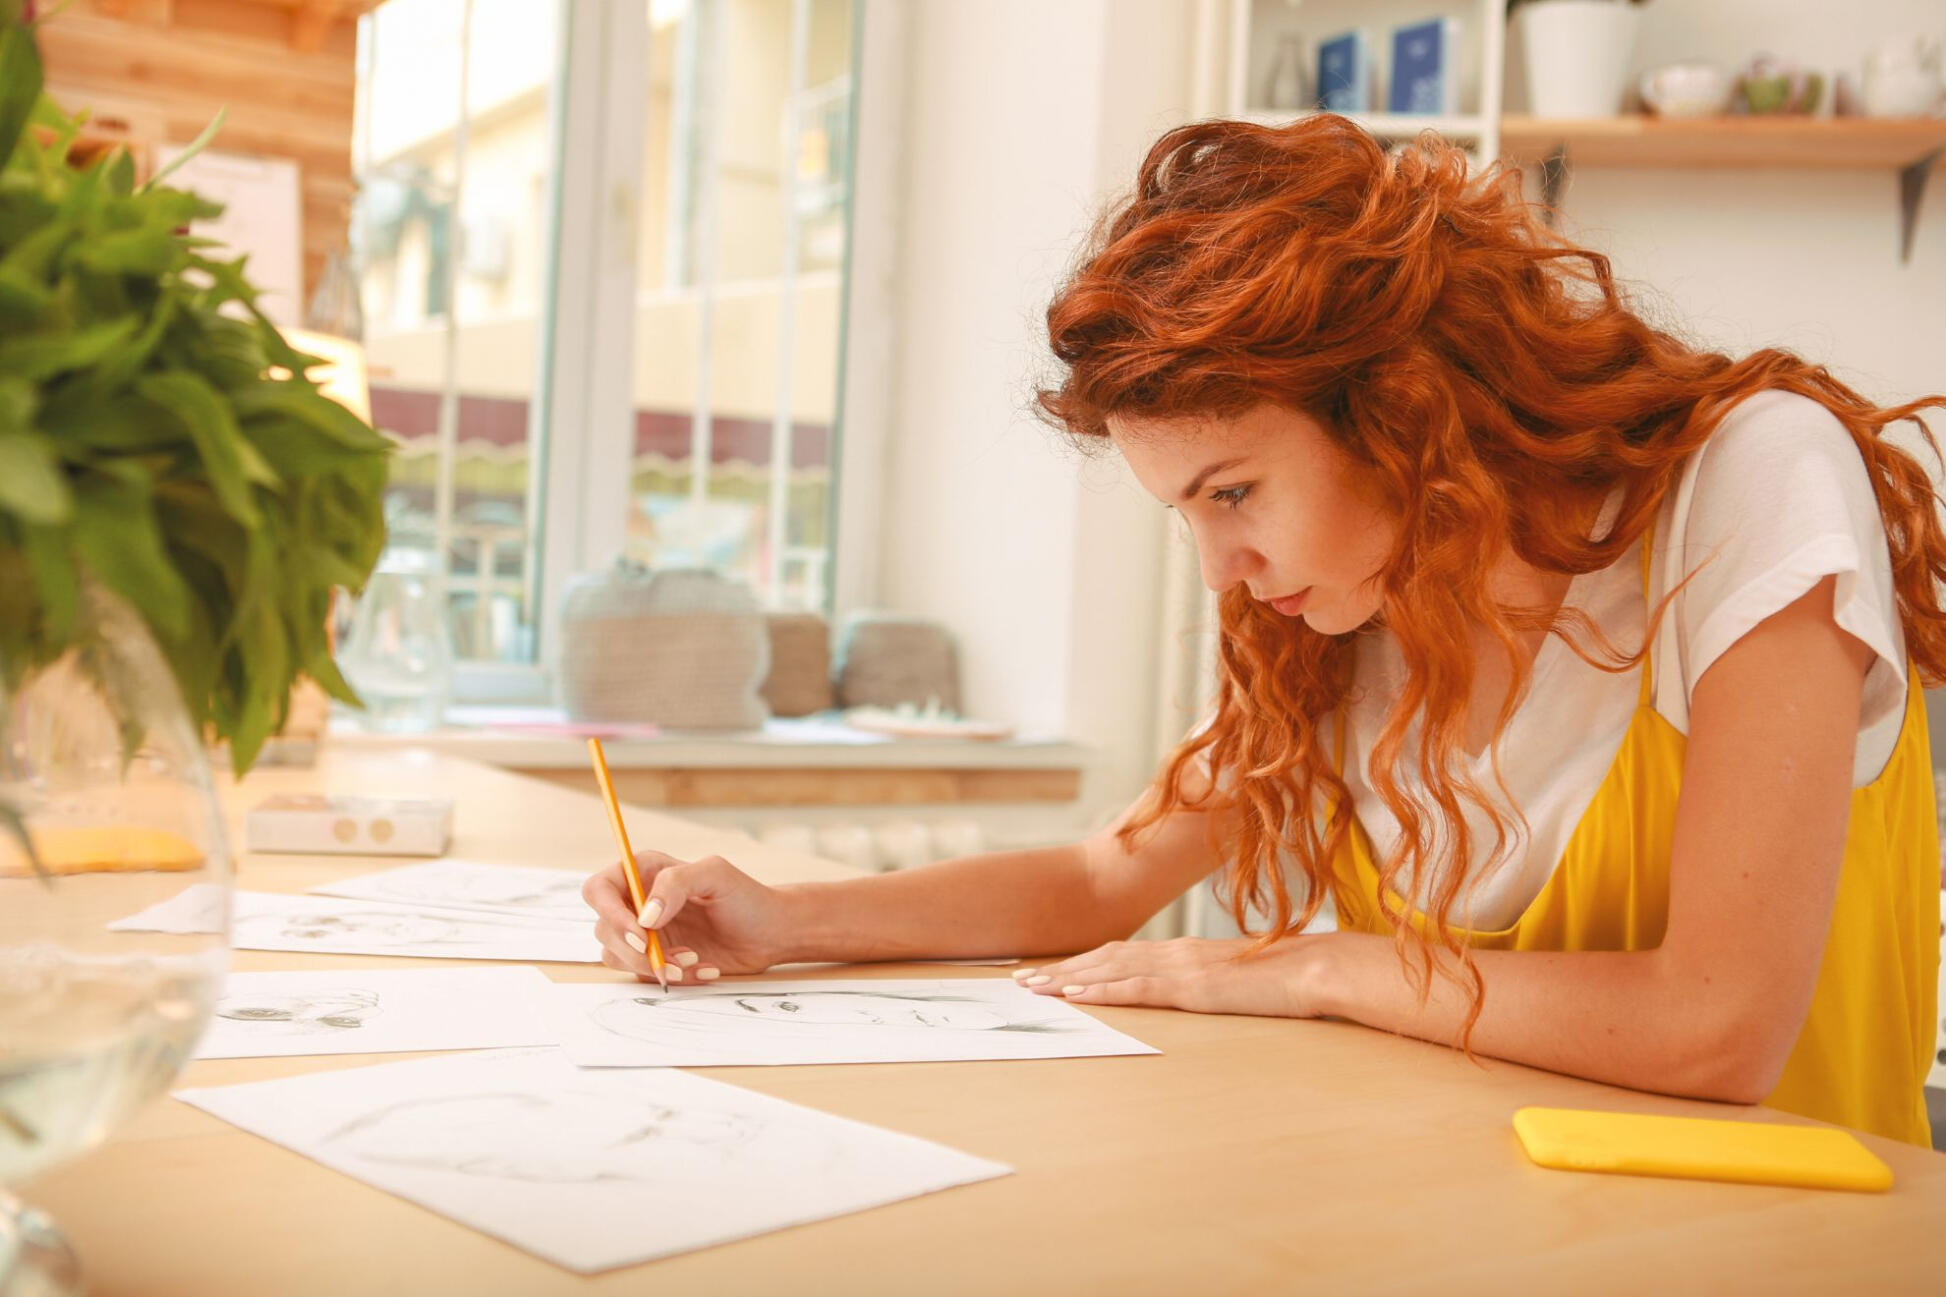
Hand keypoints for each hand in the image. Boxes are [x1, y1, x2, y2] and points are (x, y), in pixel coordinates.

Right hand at [582, 851, 794, 983]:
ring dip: (653, 966)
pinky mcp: (655, 958)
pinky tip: (703, 969)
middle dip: (636, 949)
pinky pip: (643, 975)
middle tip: (673, 957)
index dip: (610, 913)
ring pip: (617, 956)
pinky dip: (671, 977)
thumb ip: (676, 883)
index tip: (641, 933)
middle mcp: (637, 902)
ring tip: (693, 961)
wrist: (770, 933)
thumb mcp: (716, 875)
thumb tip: (645, 916)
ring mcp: (644, 933)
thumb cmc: (746, 897)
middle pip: (604, 928)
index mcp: (644, 872)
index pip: (599, 889)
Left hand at [1014, 935, 1327, 1017]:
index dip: (1081, 961)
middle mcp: (1174, 953)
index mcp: (1182, 951)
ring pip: (1110, 970)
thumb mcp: (1234, 978)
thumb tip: (1192, 993)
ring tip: (1033, 988)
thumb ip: (1206, 981)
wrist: (1314, 969)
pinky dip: (1101, 990)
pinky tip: (1076, 995)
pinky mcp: (1191, 987)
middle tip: (1021, 979)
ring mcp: (1181, 967)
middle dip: (1060, 969)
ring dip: (1067, 978)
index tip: (1049, 970)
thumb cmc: (1283, 977)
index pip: (1119, 953)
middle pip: (1103, 958)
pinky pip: (1136, 988)